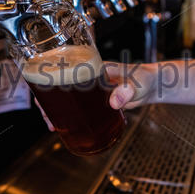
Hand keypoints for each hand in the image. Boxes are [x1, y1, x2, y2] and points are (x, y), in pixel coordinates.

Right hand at [34, 62, 156, 130]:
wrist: (153, 87)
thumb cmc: (145, 78)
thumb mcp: (136, 83)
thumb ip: (127, 90)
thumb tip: (115, 101)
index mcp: (92, 65)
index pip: (64, 67)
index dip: (48, 78)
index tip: (41, 93)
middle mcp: (88, 76)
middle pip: (60, 84)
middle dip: (48, 99)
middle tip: (45, 115)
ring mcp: (90, 90)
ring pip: (67, 98)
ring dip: (57, 110)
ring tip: (52, 125)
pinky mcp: (96, 102)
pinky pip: (78, 108)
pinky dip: (69, 117)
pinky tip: (66, 127)